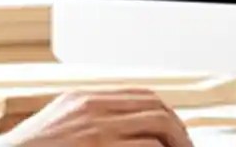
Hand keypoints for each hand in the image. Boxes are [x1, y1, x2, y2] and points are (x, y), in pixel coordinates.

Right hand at [4, 89, 192, 146]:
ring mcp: (98, 130)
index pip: (141, 95)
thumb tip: (117, 128)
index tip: (174, 130)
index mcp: (84, 99)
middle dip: (178, 130)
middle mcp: (94, 109)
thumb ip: (86, 118)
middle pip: (156, 108)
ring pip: (157, 128)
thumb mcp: (58, 122)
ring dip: (176, 144)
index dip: (165, 112)